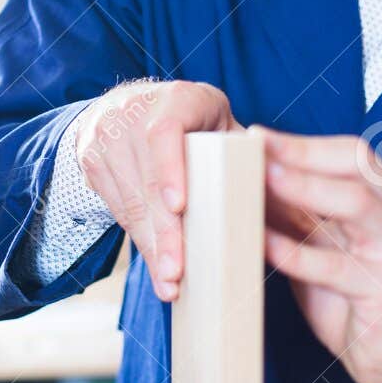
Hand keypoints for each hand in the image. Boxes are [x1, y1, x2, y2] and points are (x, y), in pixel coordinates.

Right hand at [75, 79, 240, 300]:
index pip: (164, 133)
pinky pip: (115, 208)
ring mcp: (106, 137)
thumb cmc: (194, 121)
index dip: (170, 170)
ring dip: (149, 245)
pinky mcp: (91, 161)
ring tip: (169, 282)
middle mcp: (133, 113)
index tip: (179, 208)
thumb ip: (248, 153)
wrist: (131, 105)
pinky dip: (138, 239)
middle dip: (163, 231)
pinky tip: (155, 266)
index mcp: (177, 100)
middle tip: (177, 272)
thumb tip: (291, 198)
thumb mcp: (222, 123)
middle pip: (145, 179)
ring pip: (127, 200)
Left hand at [256, 127, 381, 382]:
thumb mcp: (326, 249)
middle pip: (356, 165)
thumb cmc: (357, 300)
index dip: (303, 142)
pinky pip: (337, 267)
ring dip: (302, 187)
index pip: (350, 153)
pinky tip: (262, 244)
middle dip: (300, 153)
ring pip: (353, 204)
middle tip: (252, 148)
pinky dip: (296, 253)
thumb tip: (244, 182)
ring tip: (257, 180)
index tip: (254, 135)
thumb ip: (298, 217)